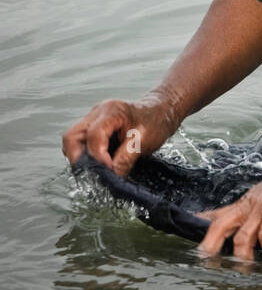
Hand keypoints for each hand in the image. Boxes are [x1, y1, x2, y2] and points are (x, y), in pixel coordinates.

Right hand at [61, 97, 175, 175]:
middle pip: (72, 136)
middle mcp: (97, 113)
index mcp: (111, 111)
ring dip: (81, 158)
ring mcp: (93, 119)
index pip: (93, 135)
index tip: (108, 170)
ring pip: (73, 140)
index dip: (97, 156)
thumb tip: (110, 179)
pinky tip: (100, 163)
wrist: (161, 111)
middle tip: (92, 174)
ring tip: (97, 170)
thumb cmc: (155, 122)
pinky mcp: (94, 127)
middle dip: (78, 159)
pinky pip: (81, 142)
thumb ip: (124, 160)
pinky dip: (87, 155)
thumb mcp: (143, 142)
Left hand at [197, 151, 261, 260]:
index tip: (193, 246)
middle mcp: (249, 205)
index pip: (217, 215)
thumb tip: (257, 228)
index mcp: (246, 203)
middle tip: (206, 265)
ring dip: (244, 257)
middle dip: (210, 247)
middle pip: (220, 225)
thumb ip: (261, 211)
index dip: (201, 229)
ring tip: (250, 272)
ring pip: (242, 236)